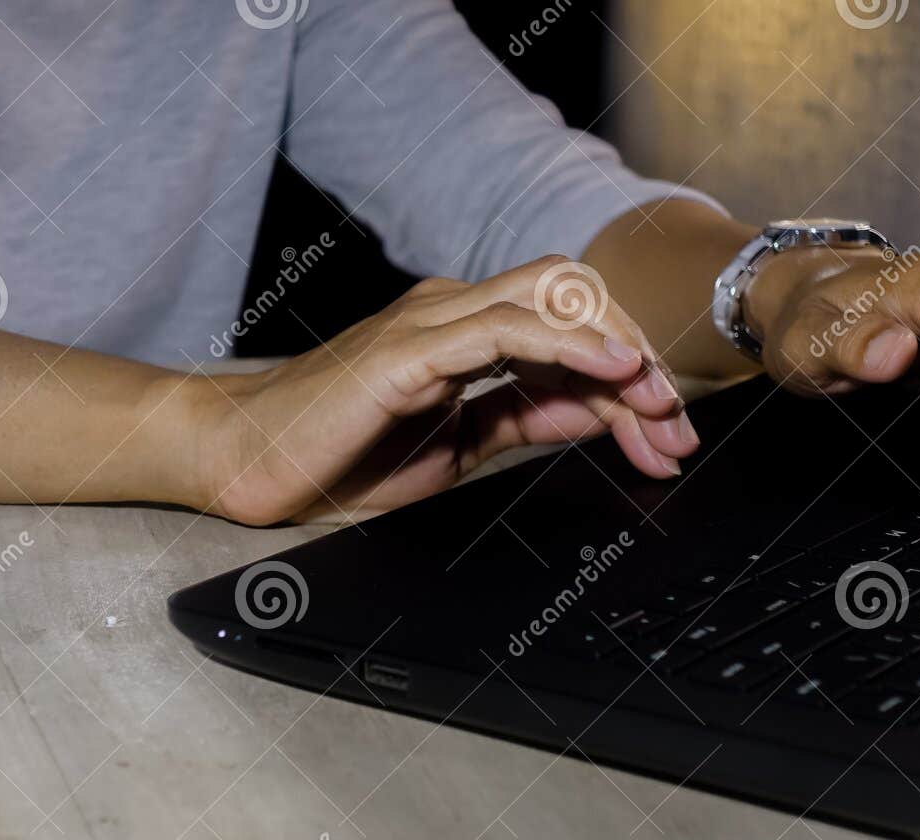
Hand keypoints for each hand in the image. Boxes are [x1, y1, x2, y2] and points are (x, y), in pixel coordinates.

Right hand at [201, 256, 698, 524]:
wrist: (243, 460)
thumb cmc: (335, 453)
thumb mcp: (459, 446)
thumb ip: (524, 417)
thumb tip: (597, 411)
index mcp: (467, 332)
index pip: (573, 329)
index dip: (633, 376)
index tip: (669, 435)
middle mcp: (454, 311)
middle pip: (576, 298)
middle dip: (640, 357)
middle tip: (677, 427)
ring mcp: (430, 321)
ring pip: (552, 298)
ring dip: (619, 349)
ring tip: (657, 406)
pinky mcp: (407, 348)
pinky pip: (502, 329)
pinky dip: (566, 344)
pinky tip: (609, 371)